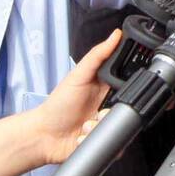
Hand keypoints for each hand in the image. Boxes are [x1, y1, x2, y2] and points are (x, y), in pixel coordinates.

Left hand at [32, 30, 121, 166]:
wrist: (43, 136)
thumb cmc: (57, 105)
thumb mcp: (78, 76)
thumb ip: (98, 55)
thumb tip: (116, 35)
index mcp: (106, 86)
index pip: (129, 82)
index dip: (131, 86)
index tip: (119, 91)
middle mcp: (108, 105)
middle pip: (128, 106)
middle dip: (114, 111)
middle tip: (100, 111)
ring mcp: (106, 123)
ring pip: (120, 125)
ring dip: (101, 125)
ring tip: (87, 123)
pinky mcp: (102, 139)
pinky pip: (112, 141)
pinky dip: (96, 138)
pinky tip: (83, 134)